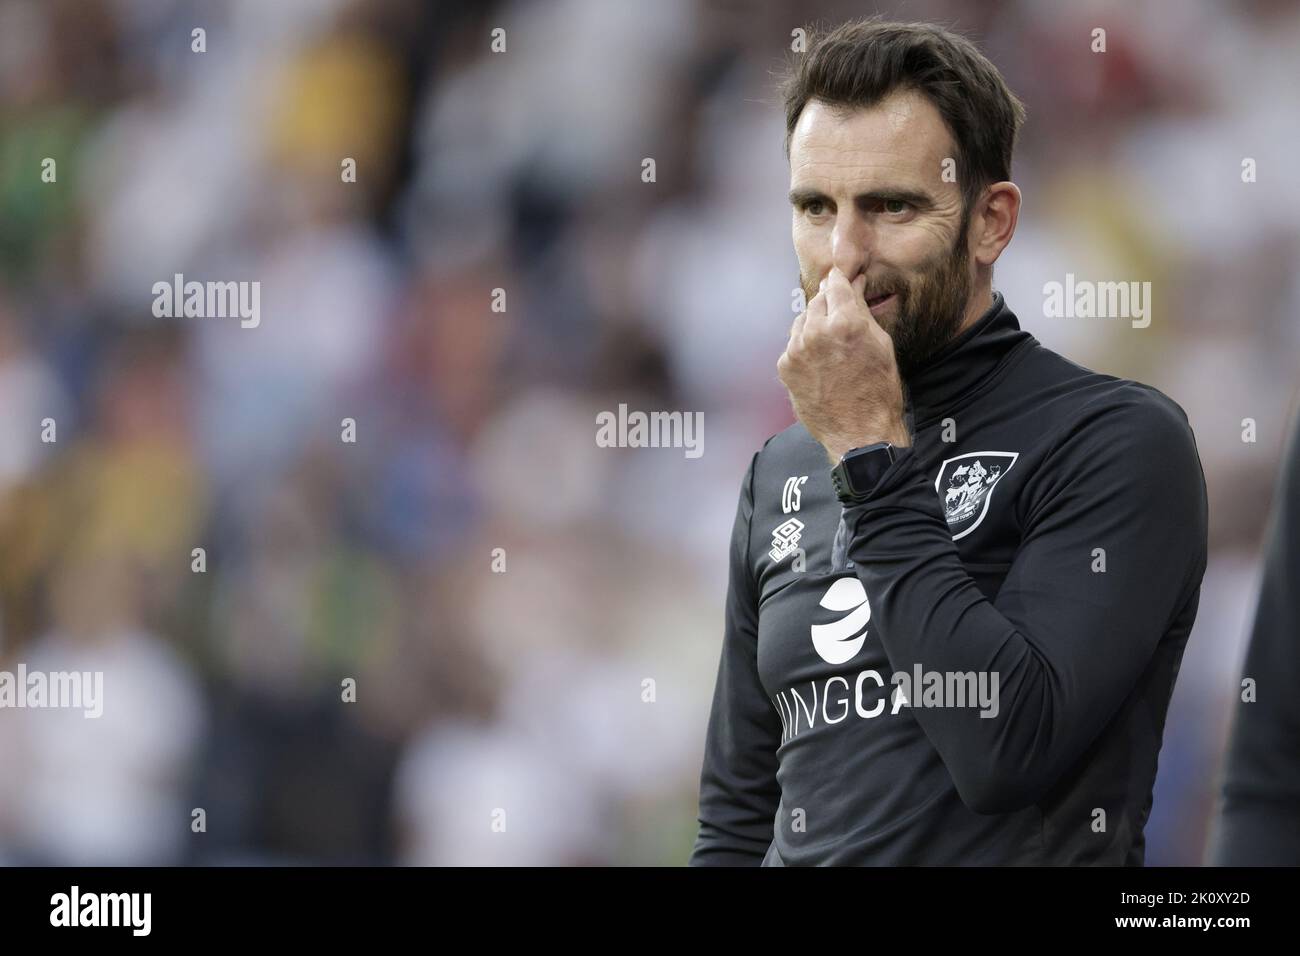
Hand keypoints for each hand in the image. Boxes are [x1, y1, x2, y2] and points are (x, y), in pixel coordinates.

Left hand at [777, 266, 909, 463]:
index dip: (840, 279)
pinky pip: (793, 345)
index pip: (836, 284)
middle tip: (839, 311)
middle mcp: (816, 333)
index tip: (842, 278)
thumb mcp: (881, 345)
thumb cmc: (878, 392)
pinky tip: (819, 360)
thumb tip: (854, 286)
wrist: (859, 434)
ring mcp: (796, 350)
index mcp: (844, 323)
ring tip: (830, 341)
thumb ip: (863, 311)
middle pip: (817, 301)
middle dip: (828, 302)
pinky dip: (804, 346)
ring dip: (814, 323)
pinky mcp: (785, 367)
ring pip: (802, 321)